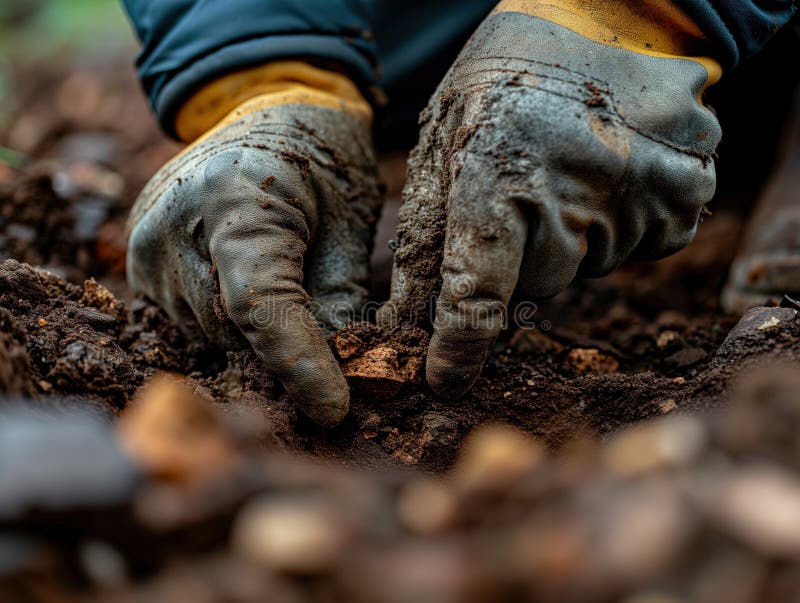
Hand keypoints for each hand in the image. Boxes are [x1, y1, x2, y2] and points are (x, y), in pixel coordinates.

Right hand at [127, 102, 379, 425]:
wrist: (265, 109)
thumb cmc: (321, 161)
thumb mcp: (351, 221)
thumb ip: (342, 297)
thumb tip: (343, 373)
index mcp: (235, 198)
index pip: (261, 307)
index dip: (299, 366)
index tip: (335, 411)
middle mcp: (173, 221)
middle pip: (232, 328)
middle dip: (284, 350)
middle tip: (327, 344)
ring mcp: (146, 242)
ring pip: (209, 333)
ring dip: (254, 337)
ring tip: (288, 297)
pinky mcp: (138, 258)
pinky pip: (187, 321)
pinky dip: (226, 324)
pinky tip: (249, 293)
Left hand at [381, 5, 720, 398]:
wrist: (602, 17)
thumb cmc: (501, 81)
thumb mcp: (442, 143)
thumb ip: (424, 238)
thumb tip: (404, 323)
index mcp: (499, 170)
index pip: (475, 290)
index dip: (457, 346)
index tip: (445, 379)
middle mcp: (576, 186)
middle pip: (537, 285)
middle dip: (519, 258)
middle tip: (519, 195)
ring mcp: (642, 190)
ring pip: (587, 266)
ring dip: (568, 236)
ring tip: (562, 171)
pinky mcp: (686, 193)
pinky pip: (636, 246)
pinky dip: (612, 224)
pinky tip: (601, 175)